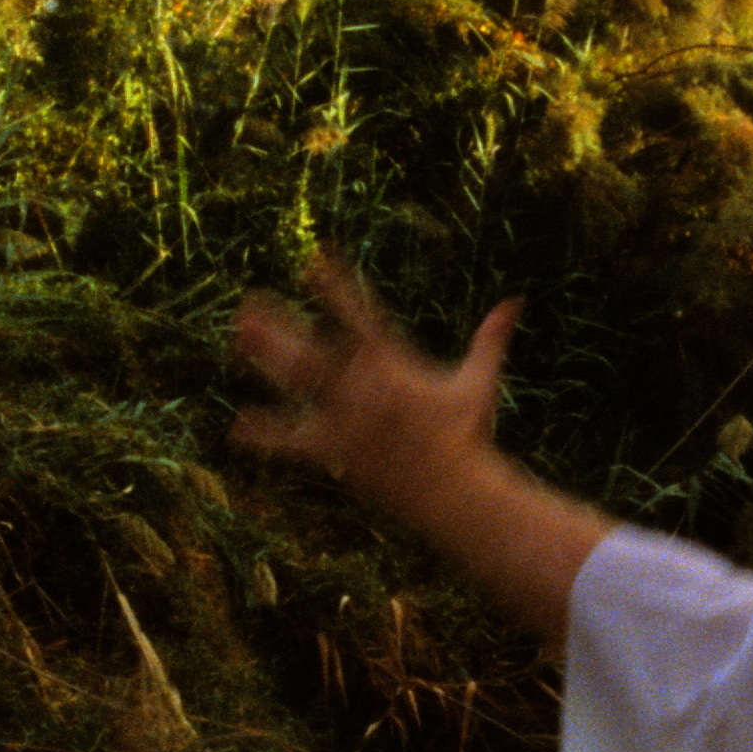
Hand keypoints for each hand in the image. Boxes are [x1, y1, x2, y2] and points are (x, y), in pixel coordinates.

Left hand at [227, 255, 612, 642]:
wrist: (456, 493)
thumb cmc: (468, 435)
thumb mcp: (479, 382)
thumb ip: (490, 338)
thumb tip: (516, 301)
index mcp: (393, 364)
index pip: (358, 315)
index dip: (335, 285)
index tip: (314, 258)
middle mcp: (363, 387)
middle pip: (312, 348)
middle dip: (279, 324)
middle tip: (247, 301)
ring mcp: (345, 419)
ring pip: (297, 385)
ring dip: (265, 360)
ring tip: (236, 338)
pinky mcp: (336, 452)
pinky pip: (292, 442)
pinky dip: (265, 435)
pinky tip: (236, 428)